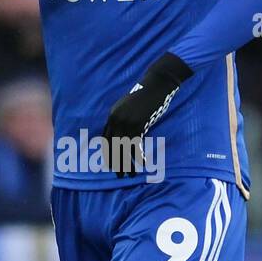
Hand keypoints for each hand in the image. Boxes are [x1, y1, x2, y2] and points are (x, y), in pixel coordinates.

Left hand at [100, 52, 192, 176]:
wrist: (156, 84)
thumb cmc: (145, 95)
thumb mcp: (129, 106)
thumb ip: (124, 118)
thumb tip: (124, 134)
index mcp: (112, 115)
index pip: (106, 138)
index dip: (107, 153)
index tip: (109, 165)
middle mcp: (116, 119)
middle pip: (113, 146)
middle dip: (116, 163)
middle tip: (119, 176)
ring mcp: (127, 122)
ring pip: (125, 148)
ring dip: (128, 164)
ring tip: (130, 175)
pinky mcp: (138, 124)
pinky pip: (137, 145)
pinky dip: (140, 156)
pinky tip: (144, 164)